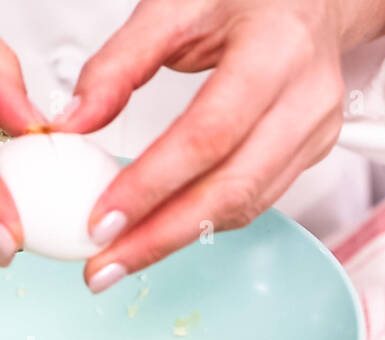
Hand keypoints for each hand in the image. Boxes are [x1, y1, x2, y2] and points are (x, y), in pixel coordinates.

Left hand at [54, 0, 384, 291]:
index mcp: (275, 50)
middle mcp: (305, 98)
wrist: (312, 0)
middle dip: (159, 238)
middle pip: (230, 189)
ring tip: (117, 260)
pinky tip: (157, 235)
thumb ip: (118, 64)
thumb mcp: (174, 7)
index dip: (153, 185)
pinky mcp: (310, 154)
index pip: (208, 135)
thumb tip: (70, 124)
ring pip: (243, 207)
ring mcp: (315, 132)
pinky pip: (252, 202)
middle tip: (101, 267)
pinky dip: (201, 223)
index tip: (102, 221)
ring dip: (175, 241)